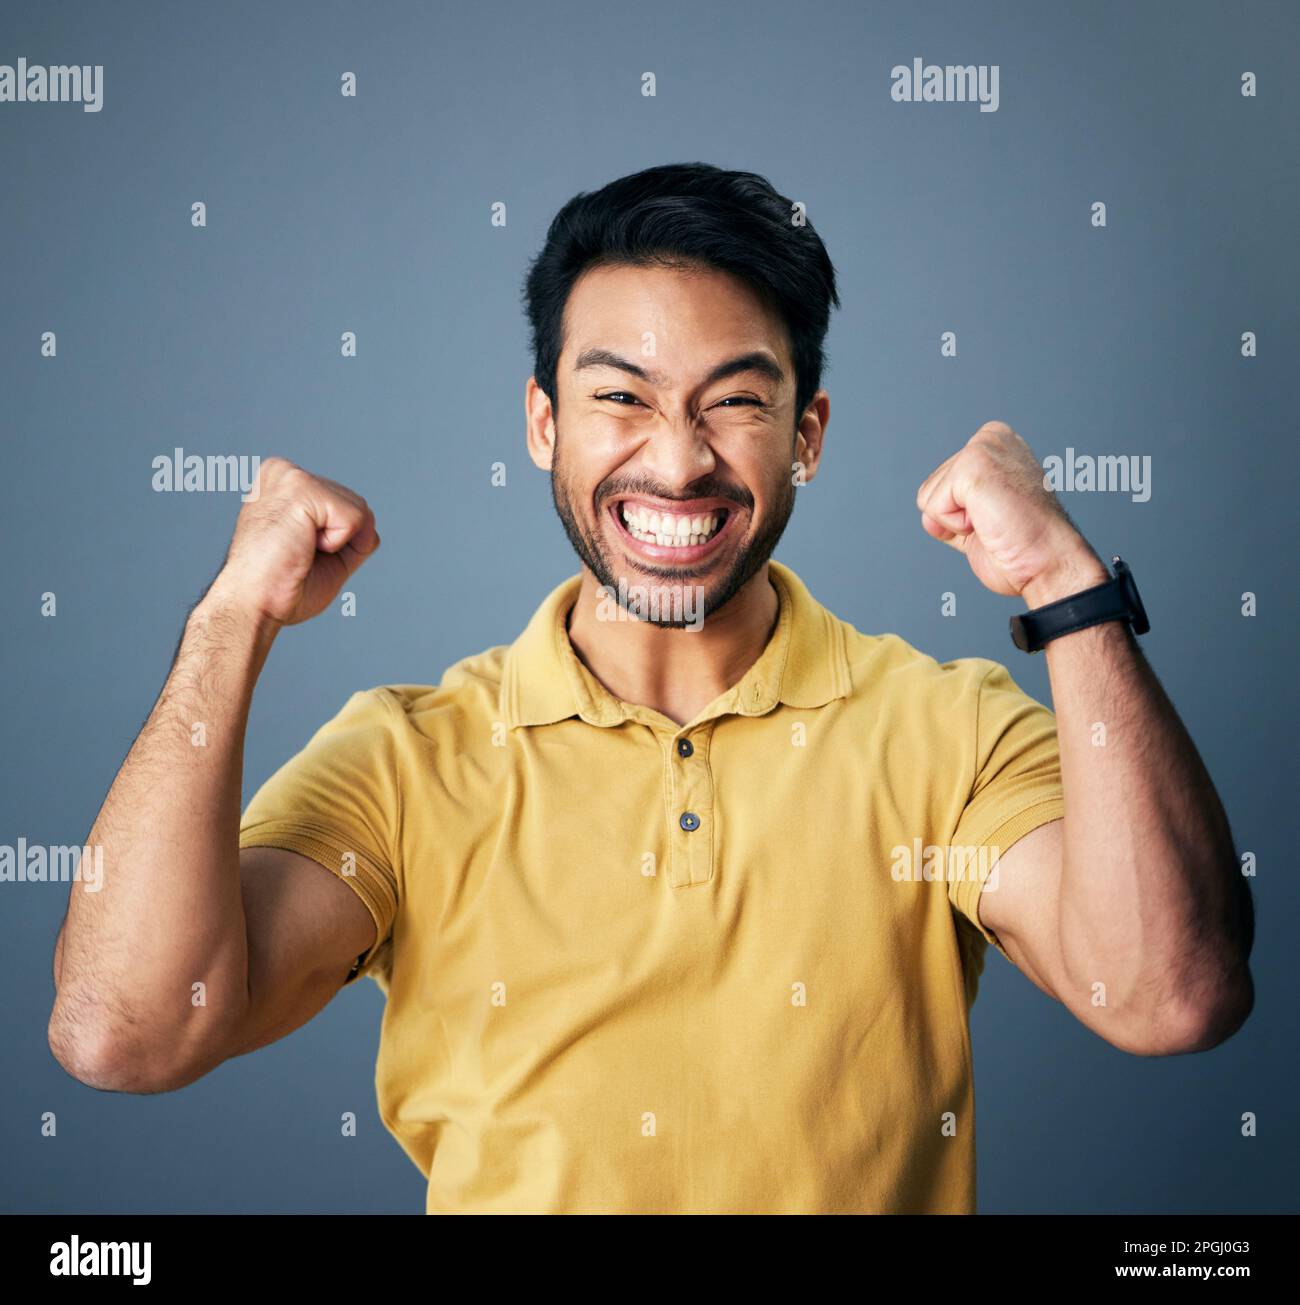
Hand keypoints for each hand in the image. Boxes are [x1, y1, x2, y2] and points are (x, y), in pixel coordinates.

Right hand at [204, 457, 380, 625]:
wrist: (253, 605)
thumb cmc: (282, 586)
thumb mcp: (327, 555)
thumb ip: (350, 533)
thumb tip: (369, 524)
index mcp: (285, 483)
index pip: (345, 506)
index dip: (339, 542)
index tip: (298, 554)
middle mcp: (284, 472)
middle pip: (357, 505)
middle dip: (343, 542)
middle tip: (299, 556)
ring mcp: (291, 476)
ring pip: (360, 511)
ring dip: (340, 544)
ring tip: (298, 550)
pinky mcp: (301, 487)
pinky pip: (356, 518)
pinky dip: (339, 544)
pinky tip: (302, 547)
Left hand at [916, 421, 1107, 605]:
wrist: (1048, 561)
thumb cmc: (1023, 547)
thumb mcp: (978, 522)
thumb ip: (951, 510)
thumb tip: (927, 515)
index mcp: (994, 446)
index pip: (940, 486)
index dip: (958, 517)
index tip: (997, 519)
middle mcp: (990, 438)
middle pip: (930, 489)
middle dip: (955, 519)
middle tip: (997, 523)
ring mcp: (983, 447)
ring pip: (928, 497)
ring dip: (956, 523)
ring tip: (995, 521)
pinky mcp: (973, 463)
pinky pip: (933, 507)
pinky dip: (955, 526)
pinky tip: (989, 522)